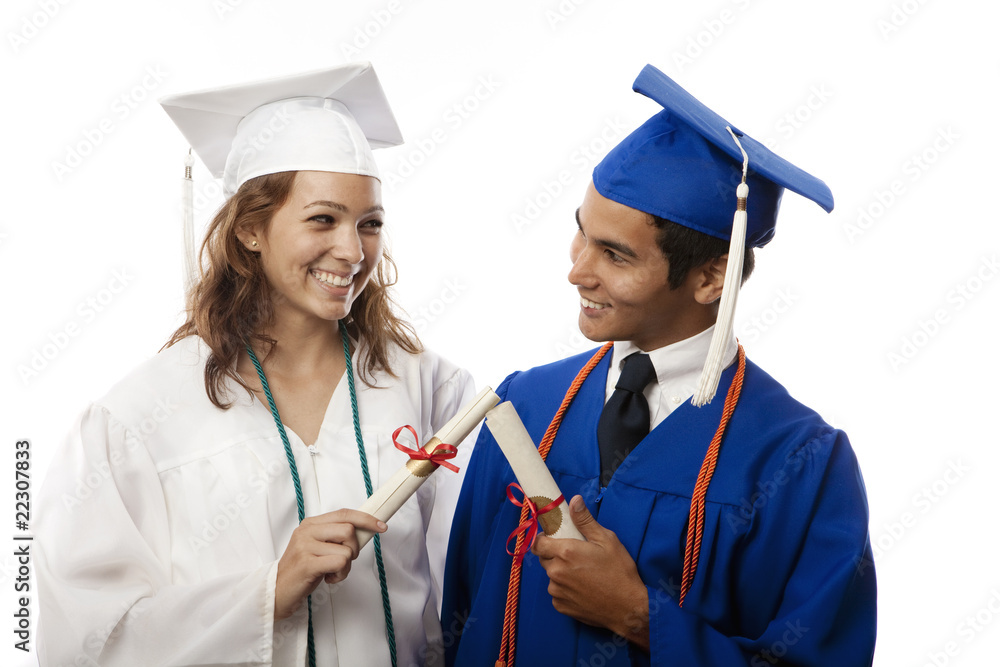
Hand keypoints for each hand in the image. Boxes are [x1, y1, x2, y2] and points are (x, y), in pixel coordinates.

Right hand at [274, 509, 386, 620]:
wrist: (278, 591)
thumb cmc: (303, 570)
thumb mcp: (318, 547)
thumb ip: (336, 536)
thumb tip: (365, 530)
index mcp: (311, 524)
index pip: (344, 513)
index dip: (366, 519)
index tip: (381, 527)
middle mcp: (307, 531)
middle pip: (348, 530)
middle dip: (354, 549)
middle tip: (342, 560)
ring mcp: (305, 546)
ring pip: (346, 550)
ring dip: (346, 566)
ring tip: (331, 572)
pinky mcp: (307, 563)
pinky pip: (340, 563)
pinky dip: (340, 574)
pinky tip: (328, 578)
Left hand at [532, 495, 649, 650]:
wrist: (628, 608)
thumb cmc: (619, 572)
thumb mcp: (607, 540)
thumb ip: (585, 521)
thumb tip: (574, 500)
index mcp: (565, 552)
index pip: (538, 542)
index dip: (544, 539)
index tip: (554, 538)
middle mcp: (556, 572)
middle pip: (544, 559)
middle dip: (555, 555)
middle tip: (575, 556)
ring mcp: (557, 591)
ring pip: (551, 576)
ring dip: (560, 573)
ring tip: (582, 574)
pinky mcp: (561, 606)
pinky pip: (556, 593)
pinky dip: (565, 589)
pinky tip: (583, 589)